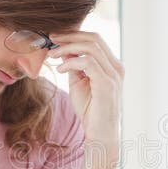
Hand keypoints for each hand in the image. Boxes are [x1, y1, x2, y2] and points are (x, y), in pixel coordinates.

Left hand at [47, 31, 123, 145]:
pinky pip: (87, 62)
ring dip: (67, 48)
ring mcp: (113, 75)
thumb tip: (63, 49)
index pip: (95, 40)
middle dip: (70, 36)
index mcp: (112, 65)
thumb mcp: (79, 82)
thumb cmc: (90, 110)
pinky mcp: (107, 84)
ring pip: (90, 47)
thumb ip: (74, 65)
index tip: (55, 38)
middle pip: (94, 38)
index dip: (74, 35)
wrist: (100, 134)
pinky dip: (70, 62)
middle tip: (51, 39)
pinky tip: (60, 69)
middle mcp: (116, 67)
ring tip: (52, 55)